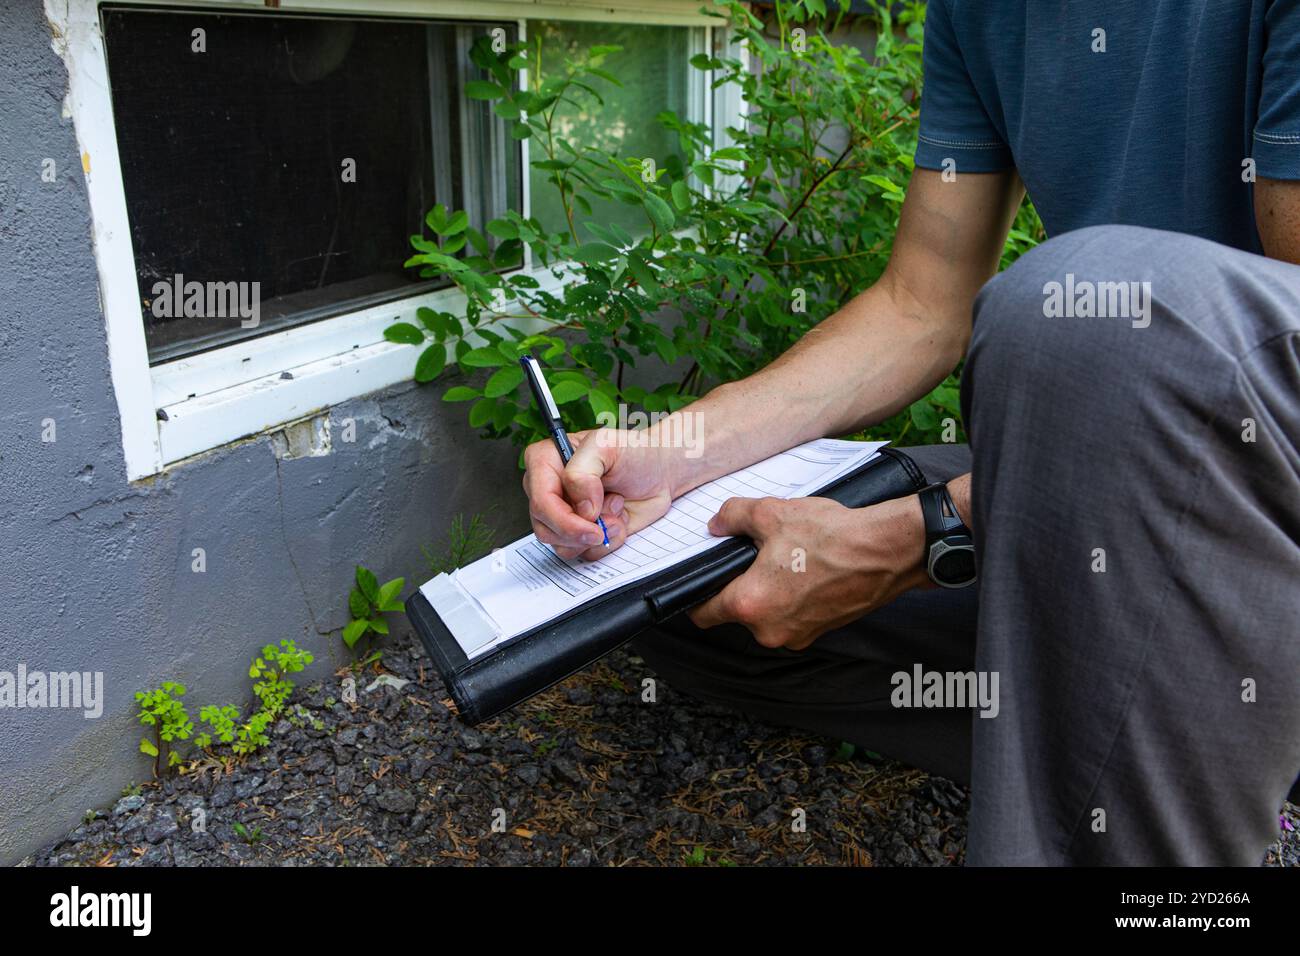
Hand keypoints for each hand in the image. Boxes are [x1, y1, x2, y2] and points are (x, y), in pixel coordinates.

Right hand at [522, 429, 678, 560]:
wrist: (660, 471)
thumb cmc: (633, 452)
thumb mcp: (605, 445)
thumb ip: (582, 473)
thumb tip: (581, 507)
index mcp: (545, 462)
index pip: (540, 500)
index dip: (564, 516)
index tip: (593, 515)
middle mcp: (549, 490)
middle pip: (546, 528)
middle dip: (582, 529)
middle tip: (610, 516)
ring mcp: (564, 514)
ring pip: (563, 546)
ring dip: (598, 535)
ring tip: (616, 510)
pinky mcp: (581, 534)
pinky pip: (585, 554)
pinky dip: (607, 542)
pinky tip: (617, 520)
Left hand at [688, 493, 931, 649]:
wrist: (885, 553)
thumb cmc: (832, 536)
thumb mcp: (771, 513)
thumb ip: (733, 517)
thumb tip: (716, 525)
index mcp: (750, 604)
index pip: (703, 613)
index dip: (697, 594)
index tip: (702, 579)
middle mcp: (770, 630)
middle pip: (736, 612)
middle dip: (740, 585)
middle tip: (754, 556)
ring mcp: (796, 636)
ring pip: (765, 614)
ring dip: (768, 592)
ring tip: (786, 560)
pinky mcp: (818, 633)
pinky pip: (790, 616)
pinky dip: (791, 598)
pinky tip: (805, 571)